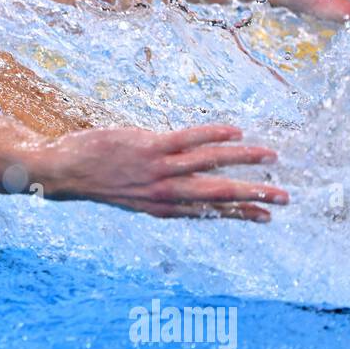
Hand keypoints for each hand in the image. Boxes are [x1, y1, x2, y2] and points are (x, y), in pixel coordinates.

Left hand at [36, 125, 285, 221]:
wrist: (63, 174)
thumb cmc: (97, 181)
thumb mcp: (133, 196)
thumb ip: (160, 194)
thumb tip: (184, 186)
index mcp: (164, 209)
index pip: (211, 212)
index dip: (241, 214)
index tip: (268, 218)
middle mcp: (166, 194)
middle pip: (220, 195)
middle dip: (255, 196)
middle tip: (285, 198)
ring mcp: (159, 171)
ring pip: (211, 166)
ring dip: (245, 160)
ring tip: (272, 157)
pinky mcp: (149, 147)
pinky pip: (188, 140)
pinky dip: (214, 134)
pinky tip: (236, 130)